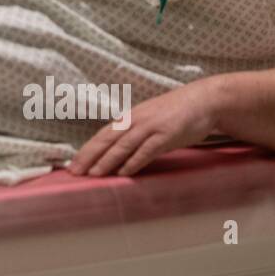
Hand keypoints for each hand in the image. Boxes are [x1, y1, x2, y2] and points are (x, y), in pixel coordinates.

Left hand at [68, 80, 219, 177]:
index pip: (102, 136)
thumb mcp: (149, 121)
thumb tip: (117, 156)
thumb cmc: (174, 113)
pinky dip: (134, 161)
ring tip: (93, 174)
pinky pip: (147, 150)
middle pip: (107, 140)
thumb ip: (134, 135)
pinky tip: (124, 172)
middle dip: (89, 156)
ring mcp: (150, 127)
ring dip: (107, 160)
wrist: (202, 101)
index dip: (86, 150)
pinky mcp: (166, 134)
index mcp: (129, 118)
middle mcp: (135, 121)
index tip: (72, 165)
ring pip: (123, 146)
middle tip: (74, 172)